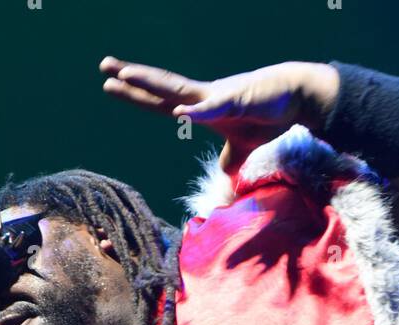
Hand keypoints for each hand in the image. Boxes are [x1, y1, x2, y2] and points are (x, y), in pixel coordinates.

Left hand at [100, 57, 339, 174]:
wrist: (294, 99)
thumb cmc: (267, 118)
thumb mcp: (242, 150)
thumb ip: (229, 165)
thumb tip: (224, 185)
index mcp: (200, 109)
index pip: (160, 102)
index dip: (136, 95)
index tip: (111, 85)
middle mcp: (203, 98)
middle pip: (161, 88)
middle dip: (132, 78)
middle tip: (103, 66)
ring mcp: (218, 97)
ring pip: (178, 89)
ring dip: (152, 82)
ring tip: (126, 74)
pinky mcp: (238, 100)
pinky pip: (214, 108)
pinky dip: (197, 111)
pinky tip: (179, 110)